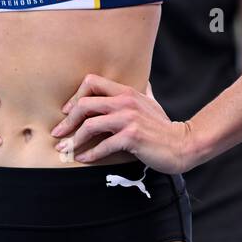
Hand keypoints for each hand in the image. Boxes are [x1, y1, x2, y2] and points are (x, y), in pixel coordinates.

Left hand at [49, 73, 193, 172]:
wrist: (182, 145)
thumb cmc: (164, 127)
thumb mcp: (151, 103)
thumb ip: (142, 92)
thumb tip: (143, 83)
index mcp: (126, 92)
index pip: (92, 82)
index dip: (75, 96)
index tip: (67, 112)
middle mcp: (125, 102)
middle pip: (85, 104)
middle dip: (67, 121)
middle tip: (58, 134)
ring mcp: (128, 119)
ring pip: (90, 125)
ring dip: (74, 140)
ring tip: (65, 149)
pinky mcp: (132, 137)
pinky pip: (103, 145)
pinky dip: (90, 153)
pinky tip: (83, 159)